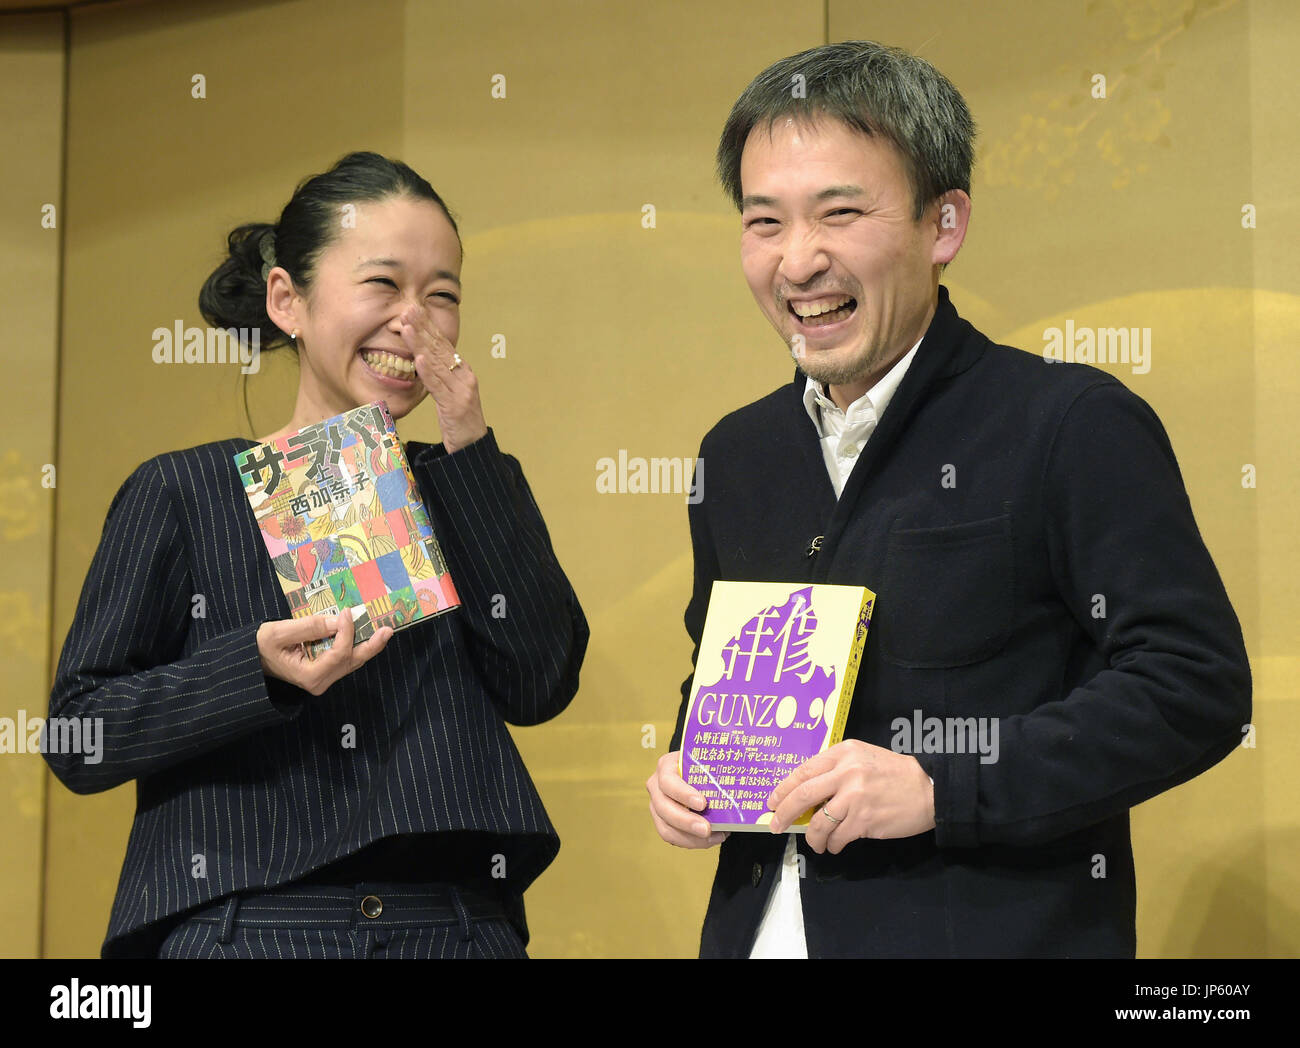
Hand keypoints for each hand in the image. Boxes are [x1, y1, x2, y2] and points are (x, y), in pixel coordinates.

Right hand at [256, 610, 392, 696]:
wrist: (252, 659)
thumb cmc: (261, 646)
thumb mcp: (279, 633)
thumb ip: (310, 627)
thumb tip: (339, 620)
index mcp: (310, 676)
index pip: (339, 653)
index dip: (346, 632)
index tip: (346, 612)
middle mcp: (320, 681)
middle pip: (352, 661)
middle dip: (372, 645)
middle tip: (388, 630)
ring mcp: (324, 678)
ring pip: (352, 661)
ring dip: (368, 645)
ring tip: (384, 631)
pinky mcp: (325, 671)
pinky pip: (345, 659)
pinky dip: (356, 645)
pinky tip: (367, 635)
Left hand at [401, 305, 486, 453]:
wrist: (473, 449)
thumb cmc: (458, 422)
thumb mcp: (447, 394)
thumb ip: (437, 376)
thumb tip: (422, 358)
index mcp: (462, 371)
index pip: (443, 344)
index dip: (428, 325)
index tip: (414, 309)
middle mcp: (464, 376)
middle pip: (440, 348)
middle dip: (423, 327)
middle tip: (408, 308)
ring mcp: (461, 390)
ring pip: (437, 363)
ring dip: (420, 343)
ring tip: (407, 327)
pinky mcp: (455, 406)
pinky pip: (439, 386)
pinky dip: (428, 372)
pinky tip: (418, 359)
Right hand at [646, 751, 729, 848]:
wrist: (696, 771)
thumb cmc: (703, 765)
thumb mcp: (706, 759)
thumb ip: (717, 766)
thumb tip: (740, 775)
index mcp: (666, 766)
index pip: (669, 781)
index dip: (684, 794)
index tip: (703, 804)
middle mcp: (657, 786)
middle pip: (664, 808)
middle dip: (686, 822)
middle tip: (707, 830)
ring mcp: (657, 806)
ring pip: (666, 828)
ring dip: (690, 838)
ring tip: (713, 838)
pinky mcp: (662, 821)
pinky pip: (672, 837)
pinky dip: (692, 842)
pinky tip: (711, 839)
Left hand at [766, 740, 934, 853]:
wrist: (929, 789)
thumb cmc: (894, 774)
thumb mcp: (863, 758)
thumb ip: (836, 769)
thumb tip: (806, 792)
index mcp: (843, 753)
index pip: (803, 771)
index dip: (783, 789)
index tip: (772, 802)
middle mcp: (846, 772)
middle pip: (803, 795)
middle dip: (784, 813)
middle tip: (776, 825)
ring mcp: (854, 797)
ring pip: (818, 822)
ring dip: (812, 838)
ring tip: (816, 843)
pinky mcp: (864, 820)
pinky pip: (837, 837)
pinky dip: (832, 845)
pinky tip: (834, 846)